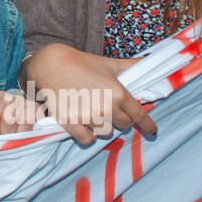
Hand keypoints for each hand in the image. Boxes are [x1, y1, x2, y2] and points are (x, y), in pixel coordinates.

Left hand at [0, 91, 40, 135]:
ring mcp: (18, 100)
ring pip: (8, 119)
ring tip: (8, 142)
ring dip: (7, 136)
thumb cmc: (1, 134)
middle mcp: (1, 96)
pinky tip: (20, 138)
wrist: (29, 130)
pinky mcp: (34, 107)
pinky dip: (21, 134)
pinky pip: (25, 121)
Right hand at [22, 43, 154, 145]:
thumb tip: (150, 62)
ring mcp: (88, 117)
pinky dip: (88, 135)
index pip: (139, 115)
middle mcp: (105, 108)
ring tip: (94, 114)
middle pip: (124, 125)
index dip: (148, 125)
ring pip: (106, 133)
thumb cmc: (80, 62)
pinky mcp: (71, 123)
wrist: (50, 64)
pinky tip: (85, 125)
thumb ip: (131, 66)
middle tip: (110, 109)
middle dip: (120, 118)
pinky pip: (87, 140)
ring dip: (103, 126)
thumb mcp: (108, 64)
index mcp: (118, 93)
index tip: (152, 131)